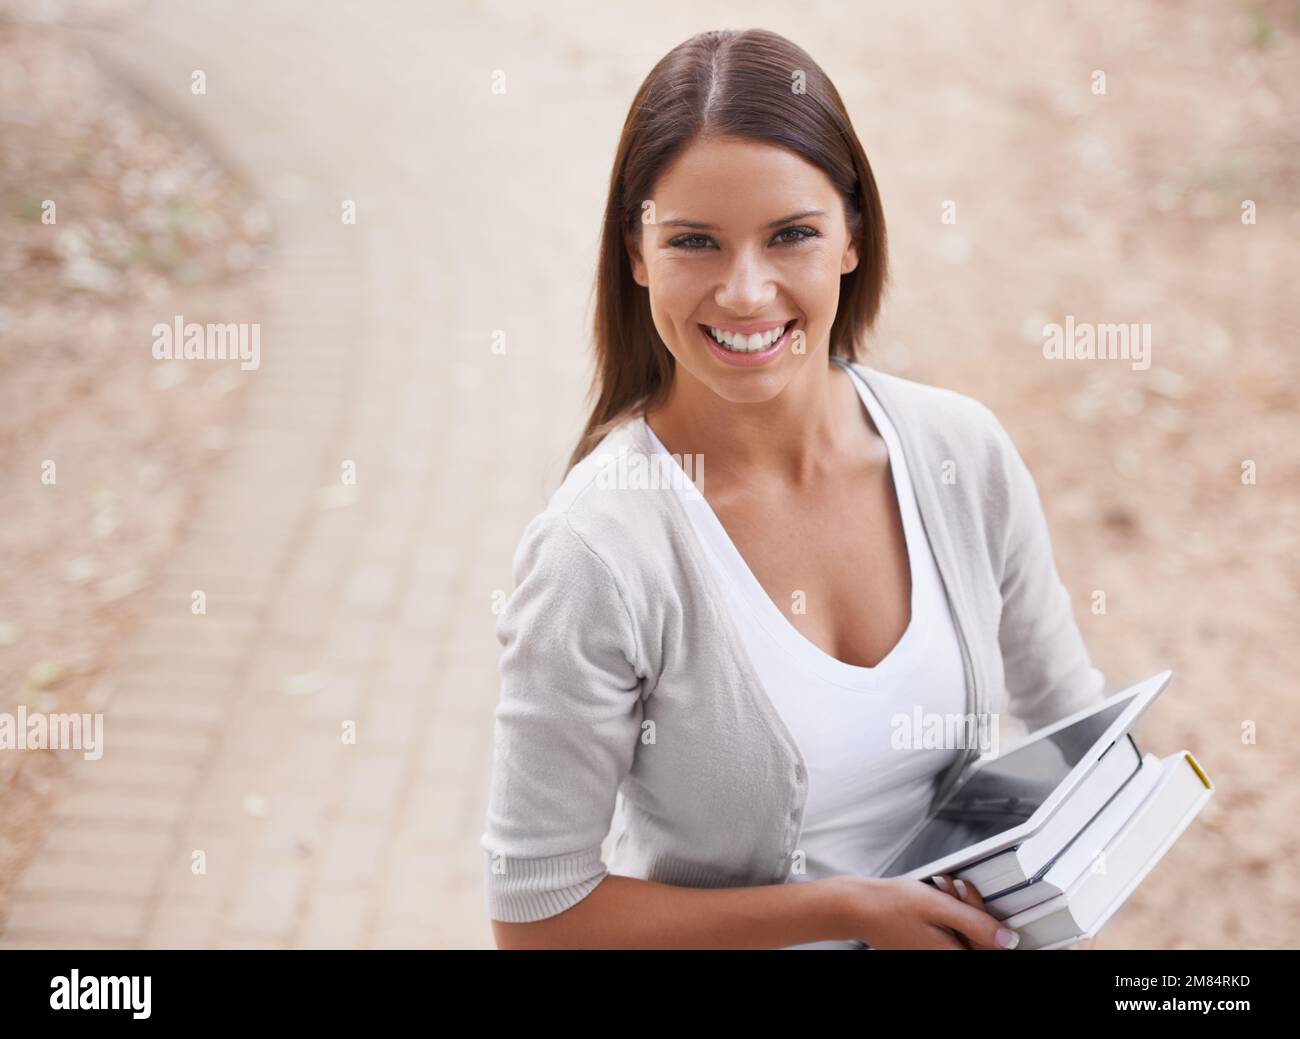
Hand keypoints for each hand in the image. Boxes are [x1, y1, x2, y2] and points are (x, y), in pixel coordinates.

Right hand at [835, 875, 1022, 949]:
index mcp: (951, 954)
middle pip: (977, 938)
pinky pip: (947, 932)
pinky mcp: (926, 946)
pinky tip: (935, 897)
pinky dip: (945, 914)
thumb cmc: (891, 906)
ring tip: (942, 889)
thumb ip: (976, 923)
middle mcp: (943, 957)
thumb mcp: (939, 906)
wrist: (859, 908)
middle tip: (956, 889)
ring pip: (962, 933)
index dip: (990, 923)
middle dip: (972, 909)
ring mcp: (934, 952)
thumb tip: (1008, 939)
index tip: (976, 901)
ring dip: (958, 909)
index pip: (991, 947)